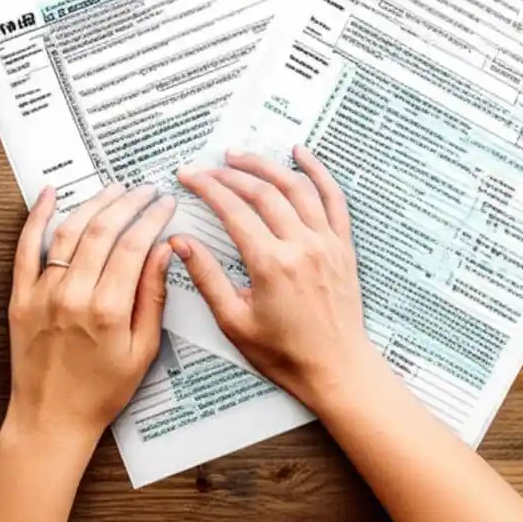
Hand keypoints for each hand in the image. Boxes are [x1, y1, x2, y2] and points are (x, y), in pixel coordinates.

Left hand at [6, 183, 175, 445]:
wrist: (52, 418)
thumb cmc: (103, 390)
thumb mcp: (144, 349)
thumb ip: (153, 297)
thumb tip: (165, 252)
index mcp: (108, 309)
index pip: (135, 246)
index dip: (153, 218)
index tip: (166, 203)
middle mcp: (73, 296)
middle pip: (103, 231)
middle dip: (129, 203)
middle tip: (146, 189)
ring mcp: (43, 294)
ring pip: (68, 232)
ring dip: (93, 203)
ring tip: (114, 188)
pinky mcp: (21, 298)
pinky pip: (26, 249)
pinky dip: (35, 218)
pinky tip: (49, 194)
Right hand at [172, 146, 376, 410]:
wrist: (336, 367)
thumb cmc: (283, 353)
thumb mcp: (234, 321)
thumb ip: (206, 277)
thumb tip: (179, 242)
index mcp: (270, 264)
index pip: (233, 210)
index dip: (207, 188)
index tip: (187, 177)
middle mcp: (301, 246)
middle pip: (263, 192)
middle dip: (230, 174)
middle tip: (208, 166)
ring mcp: (327, 242)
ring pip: (296, 187)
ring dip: (267, 166)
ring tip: (240, 156)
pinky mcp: (343, 245)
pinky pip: (333, 198)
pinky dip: (318, 172)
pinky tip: (300, 154)